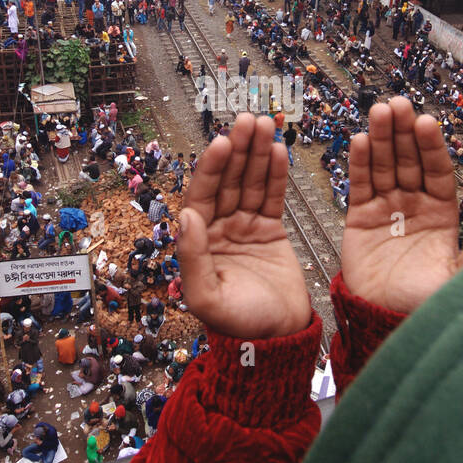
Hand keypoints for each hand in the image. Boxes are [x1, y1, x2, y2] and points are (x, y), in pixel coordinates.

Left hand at [178, 112, 310, 339]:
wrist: (277, 342)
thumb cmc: (238, 327)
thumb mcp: (207, 298)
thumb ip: (193, 258)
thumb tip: (184, 216)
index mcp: (198, 242)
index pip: (202, 195)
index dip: (212, 167)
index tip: (223, 142)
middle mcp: (218, 230)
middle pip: (227, 180)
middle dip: (237, 150)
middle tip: (247, 120)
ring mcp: (244, 228)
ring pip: (249, 182)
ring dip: (255, 153)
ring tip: (264, 123)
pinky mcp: (269, 231)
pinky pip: (271, 195)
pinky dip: (275, 173)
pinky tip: (277, 149)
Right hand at [342, 96, 462, 313]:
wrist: (386, 326)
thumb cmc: (427, 307)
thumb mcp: (461, 278)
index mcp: (442, 216)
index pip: (439, 171)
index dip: (432, 147)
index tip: (428, 123)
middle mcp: (414, 207)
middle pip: (409, 161)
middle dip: (404, 132)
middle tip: (399, 104)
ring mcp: (387, 211)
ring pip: (384, 166)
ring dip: (382, 138)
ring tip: (380, 111)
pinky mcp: (360, 221)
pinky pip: (360, 186)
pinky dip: (360, 163)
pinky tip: (361, 139)